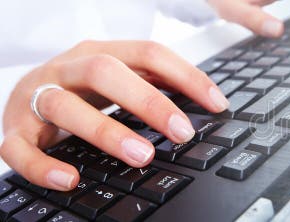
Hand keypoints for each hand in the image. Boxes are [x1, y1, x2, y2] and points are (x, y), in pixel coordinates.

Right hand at [0, 40, 228, 190]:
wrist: (20, 98)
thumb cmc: (80, 92)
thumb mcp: (117, 82)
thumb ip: (153, 86)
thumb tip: (207, 105)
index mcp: (98, 52)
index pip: (148, 53)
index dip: (186, 76)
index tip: (217, 104)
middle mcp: (66, 69)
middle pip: (105, 71)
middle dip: (148, 102)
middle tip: (182, 132)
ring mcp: (35, 98)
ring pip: (64, 107)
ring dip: (106, 132)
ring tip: (142, 155)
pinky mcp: (12, 130)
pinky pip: (19, 148)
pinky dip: (44, 166)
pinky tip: (70, 179)